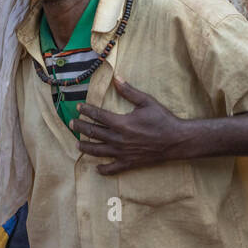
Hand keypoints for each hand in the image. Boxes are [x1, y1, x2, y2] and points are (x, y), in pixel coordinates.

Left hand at [73, 75, 187, 173]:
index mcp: (121, 123)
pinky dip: (103, 169)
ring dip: (86, 147)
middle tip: (72, 124)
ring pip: (98, 151)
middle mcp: (118, 139)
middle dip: (80, 128)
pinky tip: (97, 168)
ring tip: (78, 145)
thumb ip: (129, 91)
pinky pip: (112, 168)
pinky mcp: (129, 163)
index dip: (87, 110)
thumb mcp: (146, 101)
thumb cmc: (162, 119)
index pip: (98, 116)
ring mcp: (122, 152)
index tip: (79, 107)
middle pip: (93, 133)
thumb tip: (116, 78)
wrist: (176, 140)